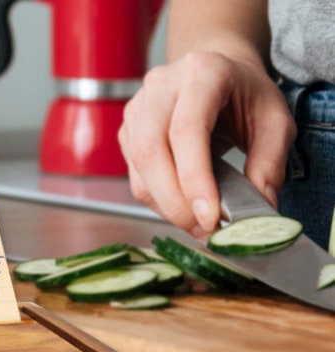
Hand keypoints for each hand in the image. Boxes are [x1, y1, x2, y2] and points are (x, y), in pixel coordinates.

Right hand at [118, 51, 295, 236]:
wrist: (216, 73)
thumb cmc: (244, 95)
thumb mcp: (274, 121)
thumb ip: (269, 163)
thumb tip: (256, 210)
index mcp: (201, 73)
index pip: (186, 131)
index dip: (194, 179)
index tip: (210, 217)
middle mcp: (161, 87)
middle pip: (151, 152)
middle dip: (175, 202)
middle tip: (202, 229)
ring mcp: (137, 109)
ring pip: (139, 170)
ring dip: (166, 205)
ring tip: (196, 220)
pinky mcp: (127, 132)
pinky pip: (136, 177)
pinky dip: (158, 200)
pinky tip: (182, 204)